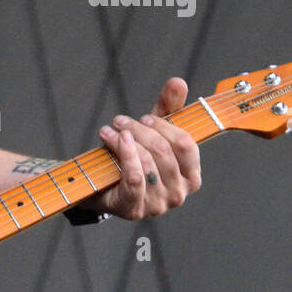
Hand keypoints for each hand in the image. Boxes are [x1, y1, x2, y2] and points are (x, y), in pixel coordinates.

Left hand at [89, 77, 201, 219]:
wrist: (100, 187)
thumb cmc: (132, 160)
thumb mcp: (152, 133)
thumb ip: (168, 109)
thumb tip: (177, 82)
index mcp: (191, 177)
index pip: (186, 145)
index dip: (164, 126)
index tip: (144, 117)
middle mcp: (179, 194)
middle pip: (163, 151)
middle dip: (139, 130)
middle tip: (120, 121)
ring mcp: (158, 204)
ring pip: (146, 161)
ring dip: (124, 140)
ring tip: (109, 131)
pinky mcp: (135, 209)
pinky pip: (134, 178)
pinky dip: (122, 155)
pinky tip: (110, 141)